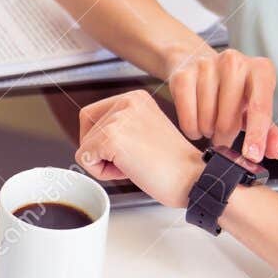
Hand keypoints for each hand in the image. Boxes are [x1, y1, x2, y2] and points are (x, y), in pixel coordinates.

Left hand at [74, 91, 205, 207]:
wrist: (193, 180)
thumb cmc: (172, 164)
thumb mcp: (144, 131)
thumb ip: (120, 126)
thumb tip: (90, 139)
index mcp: (135, 98)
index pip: (92, 115)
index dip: (101, 139)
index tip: (129, 150)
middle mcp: (126, 101)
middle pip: (85, 128)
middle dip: (101, 150)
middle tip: (132, 160)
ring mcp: (118, 119)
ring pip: (85, 145)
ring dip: (104, 163)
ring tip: (135, 164)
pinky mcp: (111, 138)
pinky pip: (85, 159)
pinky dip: (101, 172)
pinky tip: (129, 170)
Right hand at [163, 45, 277, 162]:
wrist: (200, 63)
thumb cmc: (234, 89)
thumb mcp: (255, 106)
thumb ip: (269, 131)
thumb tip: (274, 151)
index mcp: (260, 70)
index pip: (260, 107)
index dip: (256, 135)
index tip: (252, 156)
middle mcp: (234, 62)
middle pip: (228, 120)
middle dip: (225, 137)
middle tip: (224, 135)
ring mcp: (206, 65)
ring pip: (207, 120)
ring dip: (208, 131)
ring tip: (211, 123)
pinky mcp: (183, 74)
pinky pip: (187, 117)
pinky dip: (192, 129)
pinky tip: (197, 122)